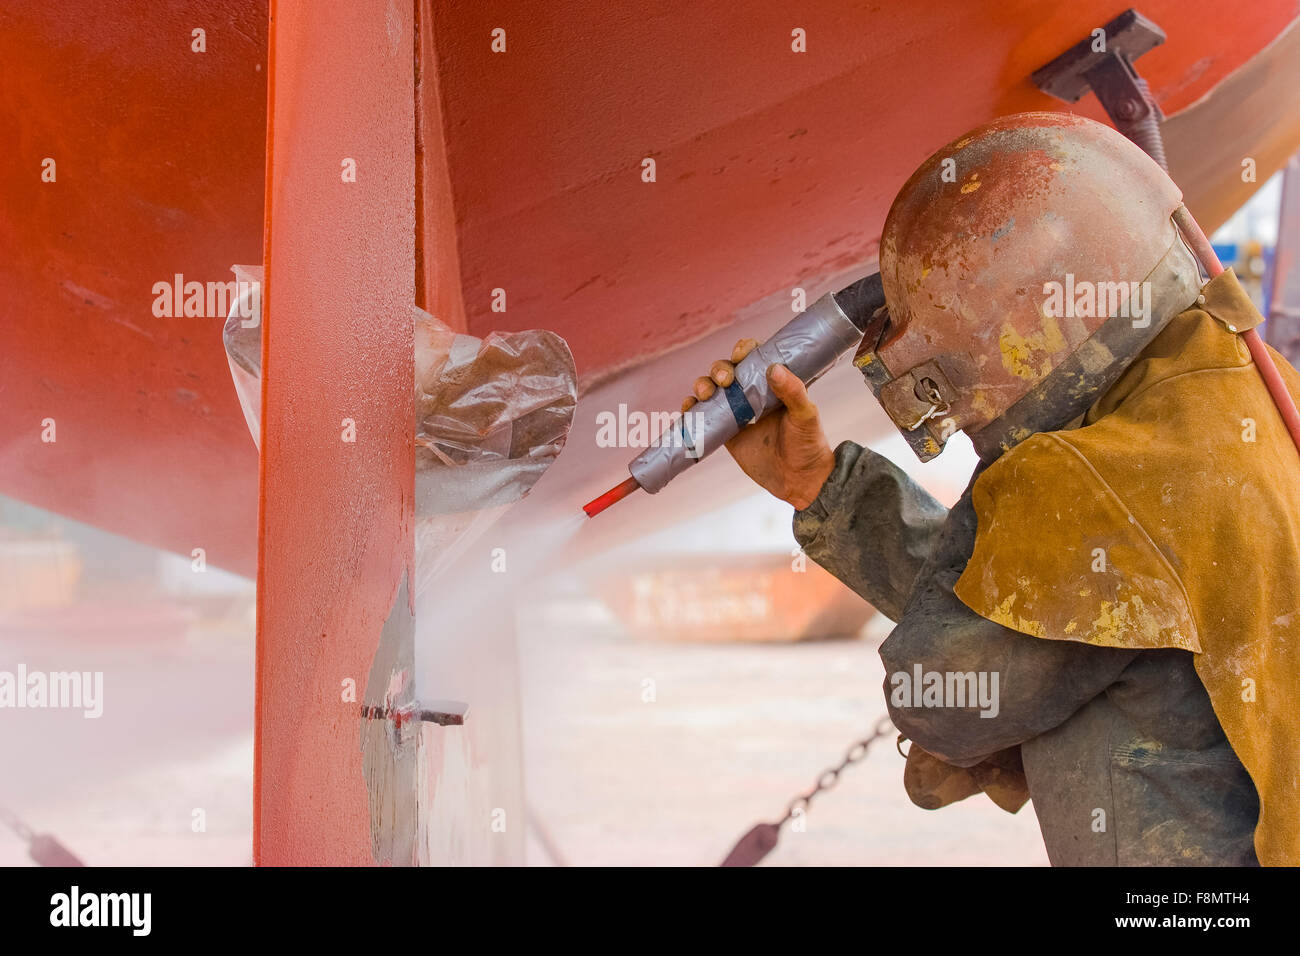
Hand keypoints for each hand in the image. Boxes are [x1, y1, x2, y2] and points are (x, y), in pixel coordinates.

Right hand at [681, 338, 834, 509]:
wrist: (799, 481)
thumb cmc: (808, 445)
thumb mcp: (806, 415)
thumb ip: (793, 391)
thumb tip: (774, 369)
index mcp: (774, 384)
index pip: (755, 357)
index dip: (744, 350)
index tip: (740, 354)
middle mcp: (753, 394)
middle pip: (728, 370)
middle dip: (719, 368)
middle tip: (725, 380)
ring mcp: (737, 412)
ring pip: (712, 389)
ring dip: (703, 384)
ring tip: (705, 393)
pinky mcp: (726, 432)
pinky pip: (704, 415)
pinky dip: (692, 408)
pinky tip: (689, 407)